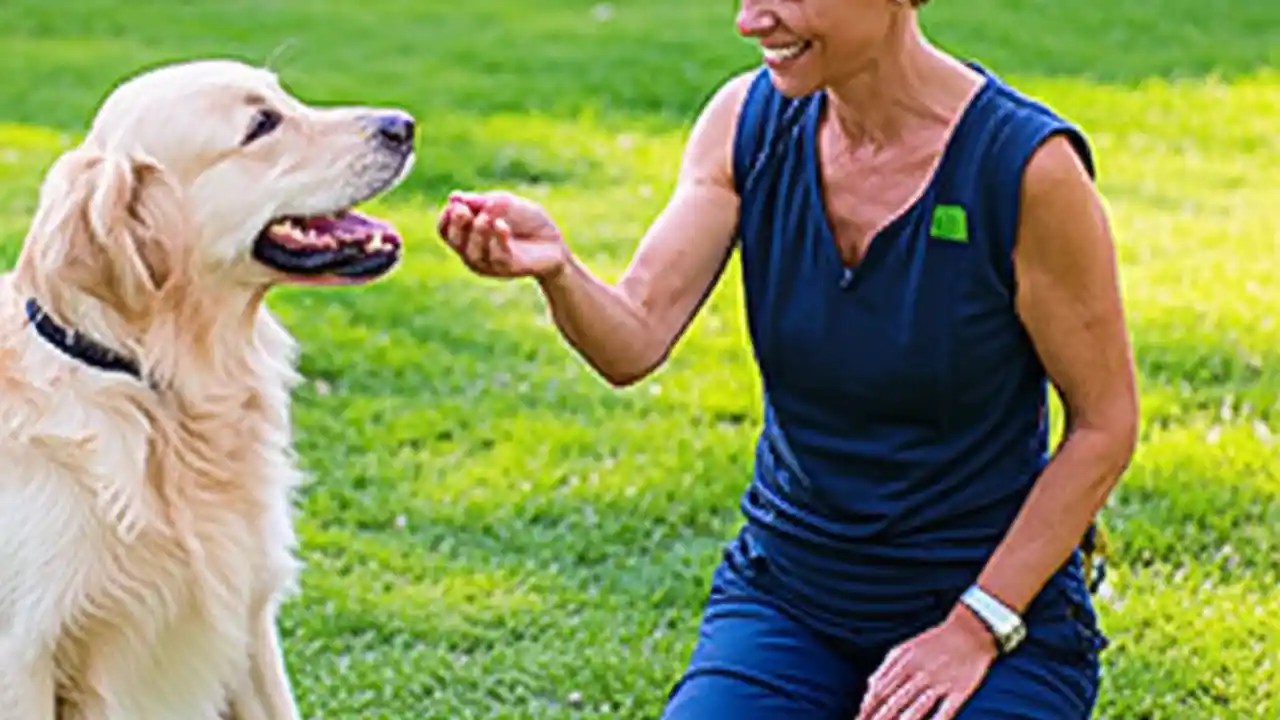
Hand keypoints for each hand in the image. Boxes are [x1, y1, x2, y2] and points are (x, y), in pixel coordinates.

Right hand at [436, 190, 569, 279]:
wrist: (554, 242)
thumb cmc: (527, 221)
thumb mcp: (504, 203)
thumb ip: (481, 202)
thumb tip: (454, 197)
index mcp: (468, 235)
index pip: (445, 230)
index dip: (447, 216)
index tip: (458, 202)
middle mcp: (473, 252)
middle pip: (454, 241)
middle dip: (457, 224)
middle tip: (463, 210)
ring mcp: (489, 263)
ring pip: (473, 252)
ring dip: (478, 232)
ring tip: (487, 216)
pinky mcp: (508, 268)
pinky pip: (497, 256)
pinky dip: (498, 238)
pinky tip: (502, 224)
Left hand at [855, 606, 998, 719]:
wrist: (969, 632)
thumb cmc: (933, 642)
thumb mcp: (905, 649)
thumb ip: (886, 668)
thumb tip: (869, 688)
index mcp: (904, 662)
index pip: (880, 690)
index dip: (867, 708)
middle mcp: (920, 673)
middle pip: (895, 702)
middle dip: (879, 719)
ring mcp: (940, 683)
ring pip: (916, 709)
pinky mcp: (960, 691)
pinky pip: (944, 713)